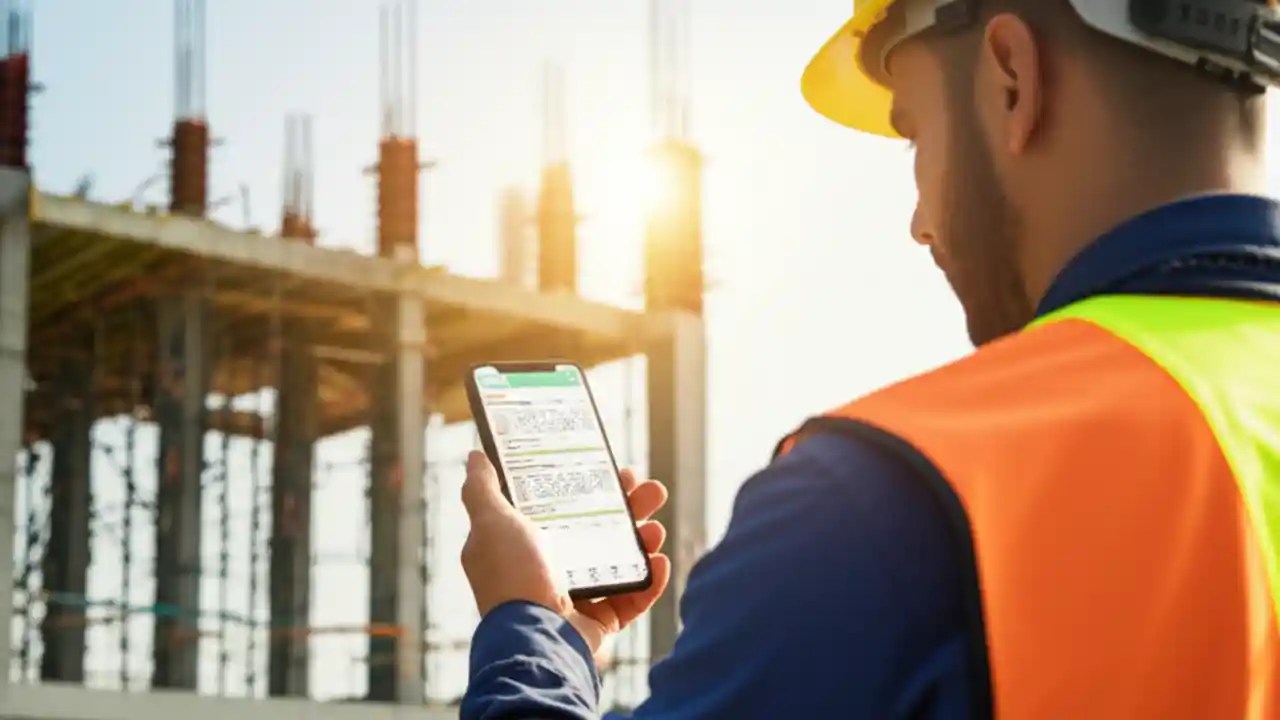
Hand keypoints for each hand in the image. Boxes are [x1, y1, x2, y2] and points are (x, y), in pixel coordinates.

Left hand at [461, 450, 671, 657]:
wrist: (534, 639)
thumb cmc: (511, 577)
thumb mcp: (490, 522)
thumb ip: (482, 489)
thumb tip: (475, 456)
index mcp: (524, 546)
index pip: (564, 509)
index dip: (590, 488)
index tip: (614, 472)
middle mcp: (549, 571)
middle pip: (599, 532)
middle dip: (629, 509)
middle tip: (650, 491)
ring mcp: (575, 599)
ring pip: (620, 562)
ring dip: (643, 542)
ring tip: (656, 529)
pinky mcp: (597, 623)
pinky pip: (632, 599)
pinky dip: (650, 583)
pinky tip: (661, 563)